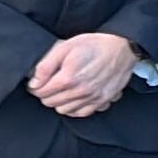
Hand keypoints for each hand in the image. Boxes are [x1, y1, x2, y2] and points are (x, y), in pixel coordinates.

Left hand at [27, 34, 141, 118]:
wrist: (122, 47)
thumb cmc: (94, 45)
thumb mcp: (65, 47)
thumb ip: (46, 66)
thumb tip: (34, 82)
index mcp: (68, 78)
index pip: (41, 92)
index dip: (36, 86)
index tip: (38, 82)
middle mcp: (81, 91)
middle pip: (51, 103)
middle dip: (46, 94)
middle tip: (49, 84)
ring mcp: (93, 97)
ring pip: (64, 110)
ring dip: (59, 102)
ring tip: (62, 91)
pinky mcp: (103, 100)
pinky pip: (82, 113)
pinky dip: (75, 108)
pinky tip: (75, 99)